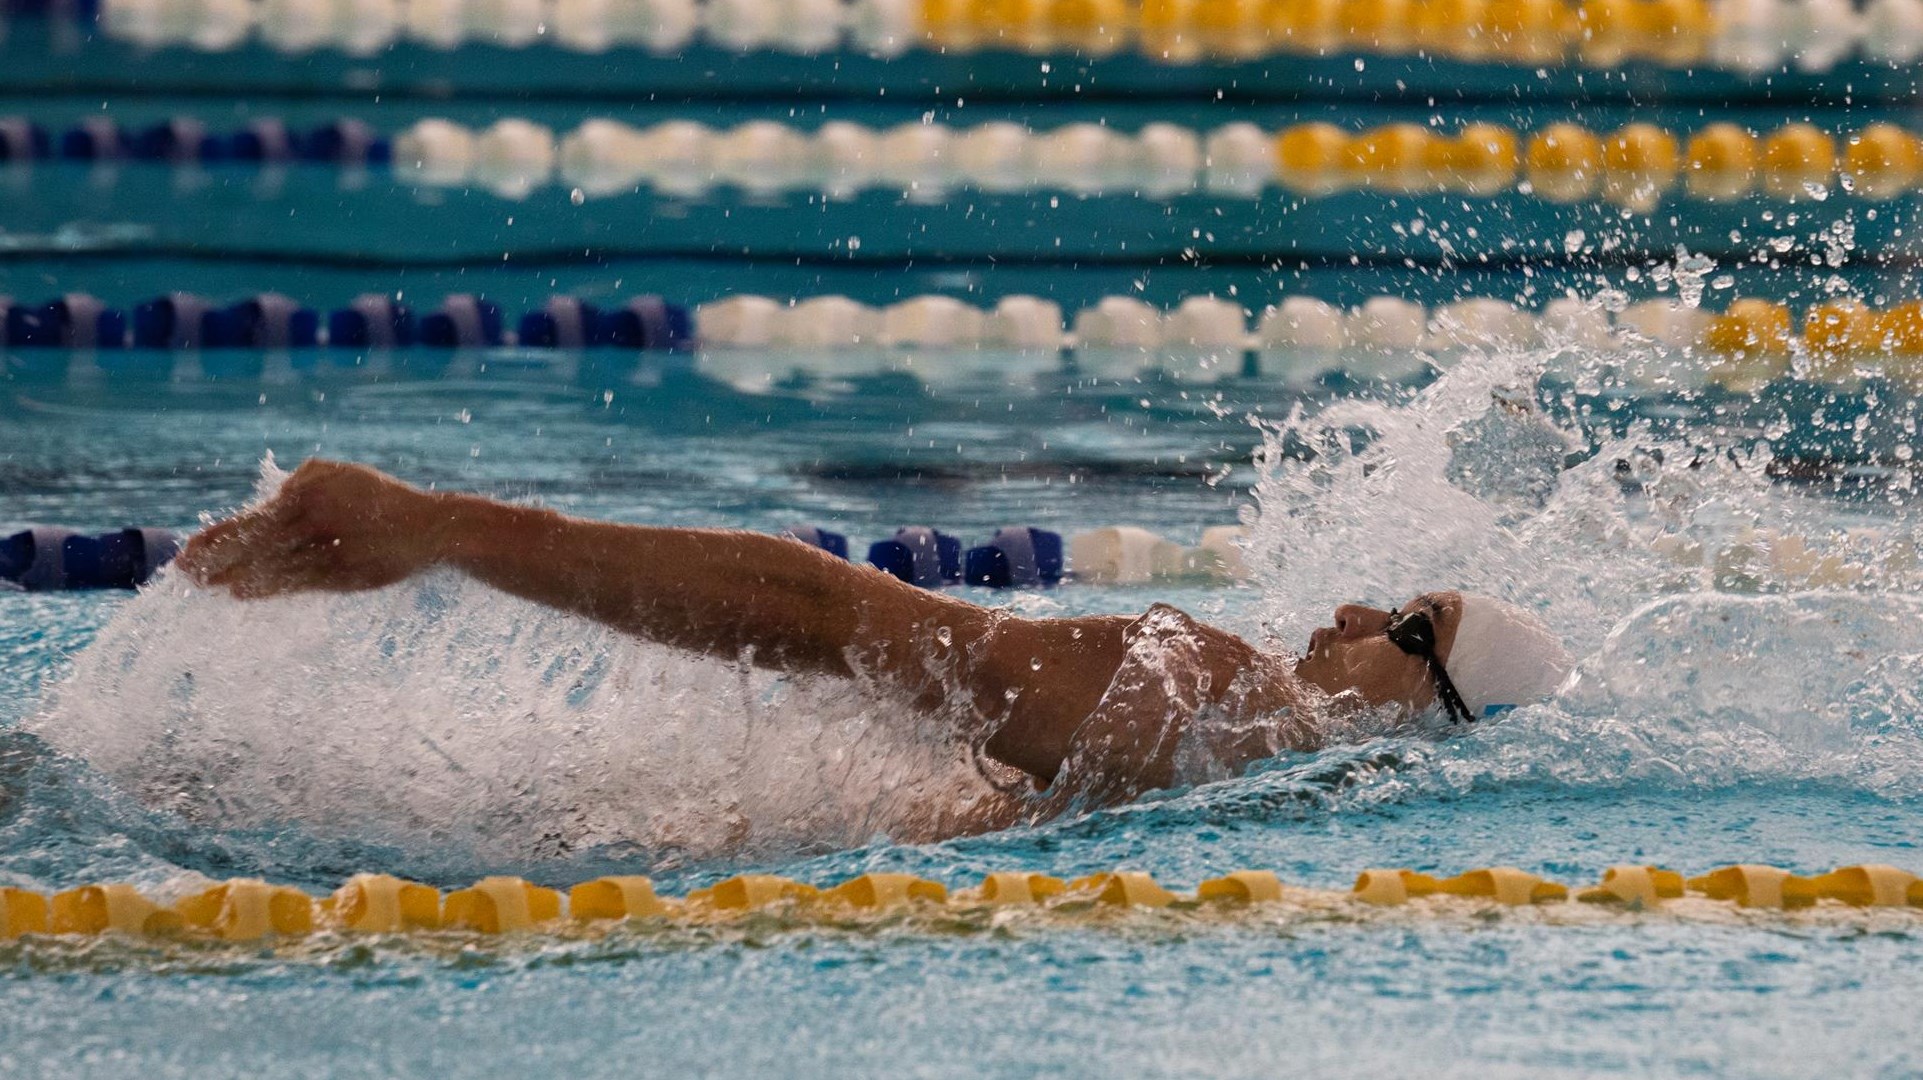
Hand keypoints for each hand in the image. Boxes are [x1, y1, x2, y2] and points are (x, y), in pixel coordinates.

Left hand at [179, 460, 450, 598]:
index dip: (214, 539)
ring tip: (207, 585)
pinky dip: (266, 588)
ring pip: (270, 569)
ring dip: (233, 577)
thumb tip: (268, 501)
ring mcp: (327, 553)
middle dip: (213, 561)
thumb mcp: (339, 474)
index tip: (186, 551)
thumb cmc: (380, 498)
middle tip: (183, 573)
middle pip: (251, 548)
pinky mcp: (342, 577)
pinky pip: (294, 584)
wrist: (431, 528)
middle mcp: (312, 524)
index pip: (248, 520)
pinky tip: (242, 592)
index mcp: (306, 494)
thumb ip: (300, 483)